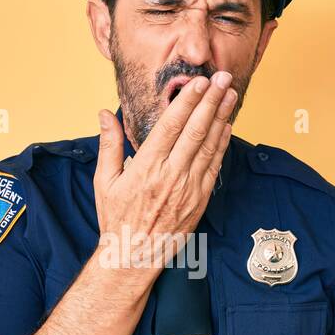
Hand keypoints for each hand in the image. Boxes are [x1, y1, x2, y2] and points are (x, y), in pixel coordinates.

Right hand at [93, 72, 237, 271]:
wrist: (134, 256)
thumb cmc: (116, 218)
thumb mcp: (104, 181)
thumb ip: (109, 144)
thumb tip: (105, 114)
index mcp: (146, 168)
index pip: (171, 126)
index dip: (188, 101)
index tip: (199, 82)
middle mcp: (170, 176)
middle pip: (196, 131)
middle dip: (211, 101)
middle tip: (223, 78)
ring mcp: (189, 189)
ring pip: (210, 146)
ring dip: (222, 117)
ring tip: (230, 94)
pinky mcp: (200, 200)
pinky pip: (214, 166)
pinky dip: (222, 143)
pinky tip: (227, 126)